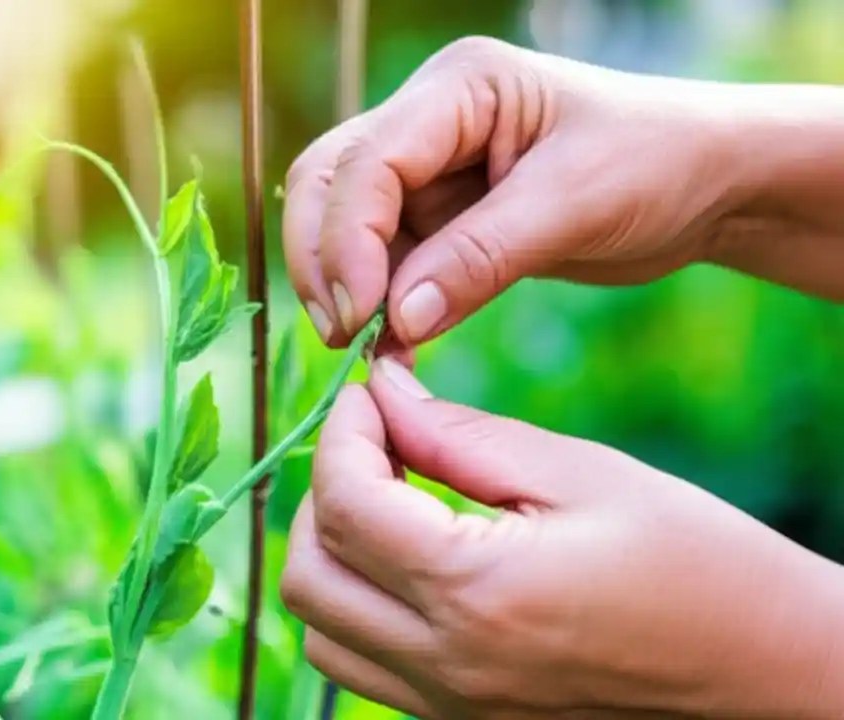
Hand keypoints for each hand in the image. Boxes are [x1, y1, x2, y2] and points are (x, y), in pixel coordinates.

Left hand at [280, 359, 843, 717]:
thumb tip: (381, 389)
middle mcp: (449, 665)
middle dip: (323, 490)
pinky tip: (414, 557)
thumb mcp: (583, 474)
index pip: (345, 503)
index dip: (342, 429)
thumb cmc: (700, 563)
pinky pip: (364, 665)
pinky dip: (358, 604)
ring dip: (331, 552)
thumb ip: (461, 434)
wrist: (774, 676)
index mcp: (479, 593)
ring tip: (392, 497)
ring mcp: (452, 707)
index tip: (368, 388)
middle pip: (307, 572)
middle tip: (377, 441)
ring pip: (321, 628)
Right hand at [283, 36, 843, 347]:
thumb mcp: (573, 204)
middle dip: (324, 258)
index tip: (360, 313)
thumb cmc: (657, 163)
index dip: (349, 239)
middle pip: (329, 182)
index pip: (368, 160)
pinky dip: (379, 306)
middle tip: (341, 334)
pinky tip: (392, 349)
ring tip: (364, 348)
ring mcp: (429, 169)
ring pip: (344, 224)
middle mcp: (428, 121)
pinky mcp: (441, 218)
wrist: (710, 184)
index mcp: (458, 88)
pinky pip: (386, 262)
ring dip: (343, 285)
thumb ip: (478, 259)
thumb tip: (393, 321)